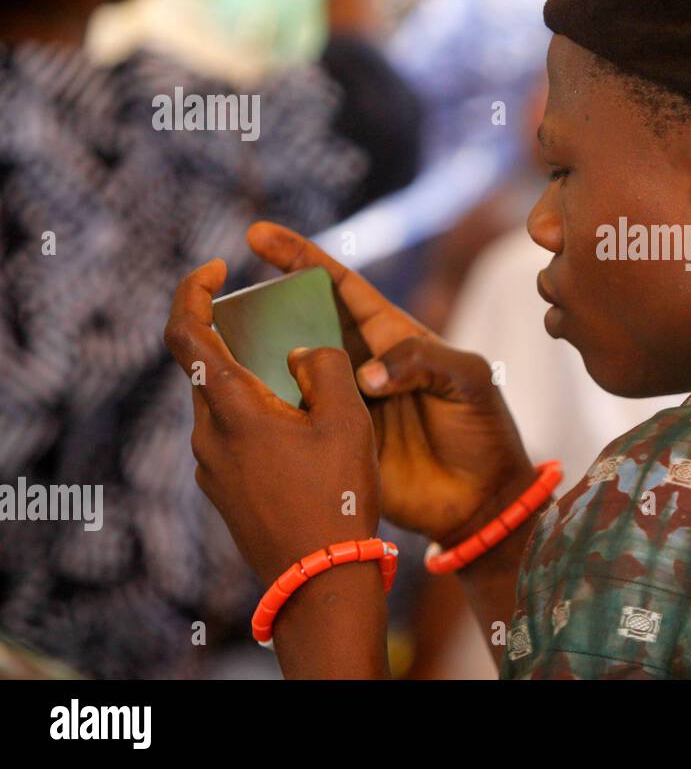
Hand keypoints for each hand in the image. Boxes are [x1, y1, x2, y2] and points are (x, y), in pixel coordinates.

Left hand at [163, 260, 380, 584]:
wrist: (319, 579)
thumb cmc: (336, 497)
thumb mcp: (347, 420)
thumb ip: (326, 368)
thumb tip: (303, 353)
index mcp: (232, 408)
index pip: (186, 332)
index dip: (192, 291)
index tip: (216, 268)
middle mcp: (209, 435)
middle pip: (206, 368)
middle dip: (239, 340)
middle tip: (282, 330)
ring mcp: (212, 468)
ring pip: (223, 406)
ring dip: (254, 384)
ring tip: (306, 390)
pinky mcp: (225, 492)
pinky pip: (234, 438)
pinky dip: (259, 419)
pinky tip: (305, 436)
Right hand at [244, 221, 535, 544]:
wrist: (481, 497)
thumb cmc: (482, 428)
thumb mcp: (468, 380)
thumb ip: (422, 361)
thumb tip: (365, 375)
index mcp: (392, 335)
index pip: (339, 285)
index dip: (300, 257)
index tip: (257, 235)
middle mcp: (361, 361)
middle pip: (302, 322)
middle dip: (262, 305)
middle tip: (220, 299)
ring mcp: (345, 400)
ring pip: (289, 369)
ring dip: (255, 357)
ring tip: (217, 348)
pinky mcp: (335, 440)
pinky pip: (293, 418)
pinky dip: (265, 408)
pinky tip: (235, 402)